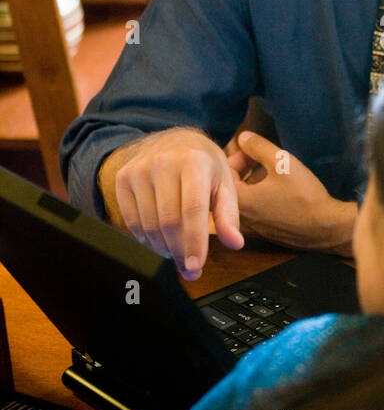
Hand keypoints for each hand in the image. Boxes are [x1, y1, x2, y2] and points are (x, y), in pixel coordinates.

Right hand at [103, 128, 244, 280]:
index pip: (193, 210)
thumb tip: (235, 243)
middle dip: (180, 252)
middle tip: (190, 269)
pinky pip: (131, 220)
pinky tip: (159, 241)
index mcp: (194, 161)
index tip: (195, 267)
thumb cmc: (203, 164)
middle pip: (169, 222)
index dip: (194, 242)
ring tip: (177, 254)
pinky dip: (146, 239)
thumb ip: (229, 214)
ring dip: (164, 248)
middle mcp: (163, 162)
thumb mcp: (224, 182)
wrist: (173, 139)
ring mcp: (139, 170)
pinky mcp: (123, 178)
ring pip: (149, 225)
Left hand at [227, 131, 356, 253]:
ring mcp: (252, 229)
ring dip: (251, 183)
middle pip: (232, 187)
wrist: (325, 229)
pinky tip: (276, 191)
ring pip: (243, 200)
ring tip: (268, 172)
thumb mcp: (282, 162)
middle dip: (243, 169)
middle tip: (258, 158)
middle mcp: (240, 218)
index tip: (254, 151)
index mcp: (240, 201)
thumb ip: (259, 147)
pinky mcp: (264, 234)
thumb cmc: (303, 195)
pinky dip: (258, 197)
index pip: (225, 173)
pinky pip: (253, 211)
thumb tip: (242, 137)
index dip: (238, 157)